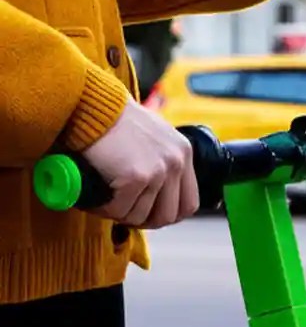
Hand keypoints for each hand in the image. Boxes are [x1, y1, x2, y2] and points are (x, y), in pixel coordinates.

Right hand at [81, 101, 198, 228]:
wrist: (94, 106)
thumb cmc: (116, 120)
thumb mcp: (155, 137)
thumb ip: (162, 160)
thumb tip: (157, 191)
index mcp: (184, 153)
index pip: (189, 203)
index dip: (167, 214)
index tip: (149, 213)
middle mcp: (176, 163)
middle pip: (168, 216)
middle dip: (144, 220)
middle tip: (124, 212)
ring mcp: (158, 171)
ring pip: (141, 216)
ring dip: (120, 214)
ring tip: (106, 200)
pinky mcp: (135, 177)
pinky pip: (120, 211)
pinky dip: (105, 209)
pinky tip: (96, 198)